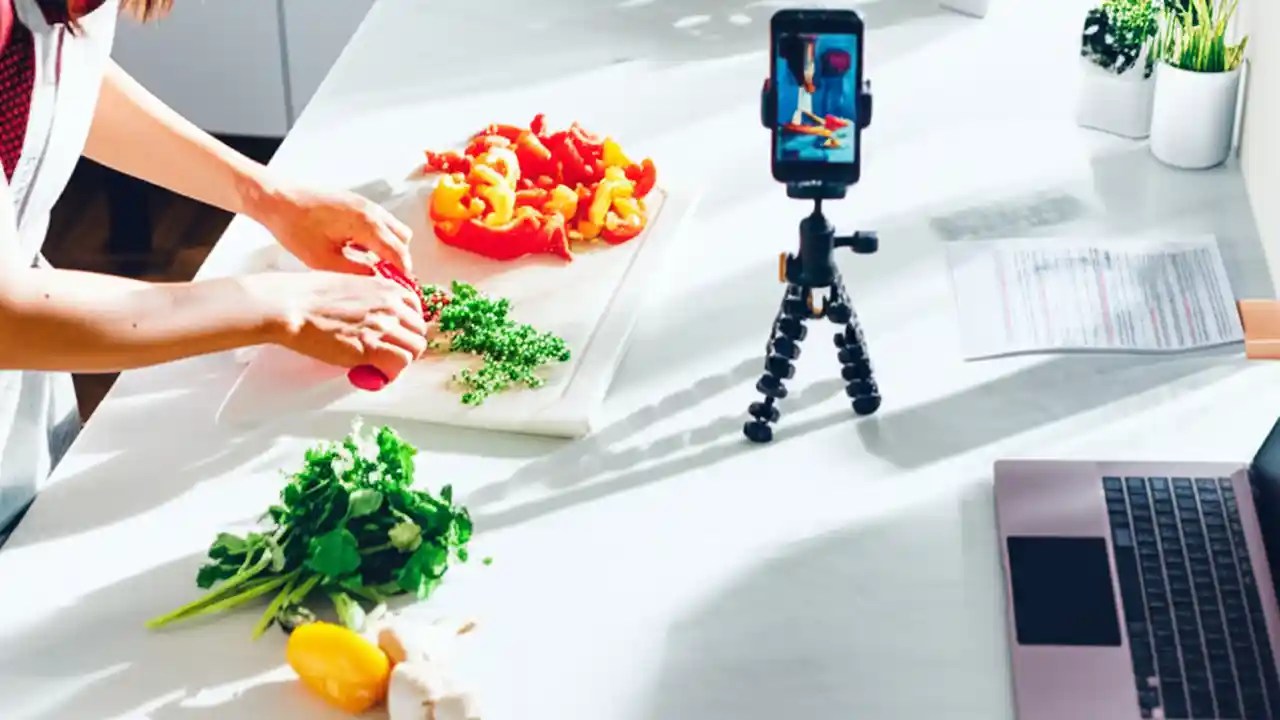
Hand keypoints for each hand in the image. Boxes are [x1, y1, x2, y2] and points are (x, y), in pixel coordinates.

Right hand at [247, 271, 427, 381]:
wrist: (290, 305)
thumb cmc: (309, 295)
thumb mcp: (350, 285)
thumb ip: (370, 299)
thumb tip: (373, 319)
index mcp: (386, 287)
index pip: (415, 311)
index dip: (405, 328)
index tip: (394, 337)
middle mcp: (391, 304)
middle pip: (418, 331)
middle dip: (405, 346)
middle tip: (385, 356)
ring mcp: (384, 325)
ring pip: (414, 349)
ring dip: (399, 360)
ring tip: (378, 366)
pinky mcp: (372, 347)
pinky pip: (399, 364)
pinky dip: (390, 372)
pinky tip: (372, 372)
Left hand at [256, 184, 414, 274]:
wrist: (277, 199)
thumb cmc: (296, 228)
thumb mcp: (323, 260)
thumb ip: (355, 271)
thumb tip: (376, 279)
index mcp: (366, 224)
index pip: (397, 251)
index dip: (403, 272)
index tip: (404, 289)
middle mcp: (371, 211)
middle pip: (402, 238)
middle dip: (399, 259)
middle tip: (388, 278)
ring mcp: (365, 204)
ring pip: (393, 228)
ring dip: (389, 246)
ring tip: (372, 264)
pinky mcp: (356, 202)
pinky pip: (380, 221)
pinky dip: (379, 236)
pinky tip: (358, 249)